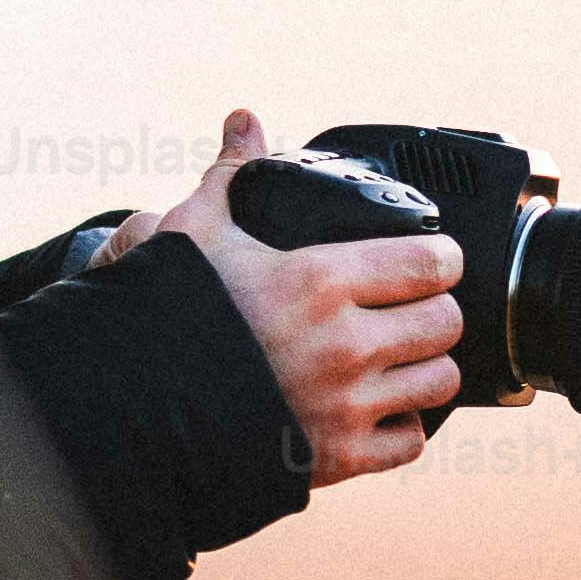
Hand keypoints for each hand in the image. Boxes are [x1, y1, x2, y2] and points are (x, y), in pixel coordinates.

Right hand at [109, 106, 461, 483]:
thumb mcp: (194, 235)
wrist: (134, 412)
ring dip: (425, 368)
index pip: (431, 262)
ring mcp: (344, 407)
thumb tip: (243, 120)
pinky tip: (376, 410)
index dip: (440, 258)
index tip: (432, 258)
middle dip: (435, 312)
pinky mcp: (337, 459)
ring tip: (400, 359)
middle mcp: (344, 346)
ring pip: (439, 384)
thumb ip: (231, 175)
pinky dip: (401, 428)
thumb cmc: (166, 320)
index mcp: (320, 281)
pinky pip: (410, 444)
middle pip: (446, 323)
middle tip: (414, 308)